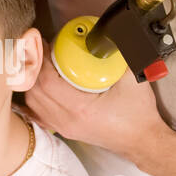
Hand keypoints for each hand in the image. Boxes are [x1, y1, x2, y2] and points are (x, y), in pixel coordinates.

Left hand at [22, 50, 166, 159]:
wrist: (142, 140)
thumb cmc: (138, 115)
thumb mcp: (132, 79)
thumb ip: (118, 55)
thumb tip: (108, 35)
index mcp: (81, 109)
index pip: (47, 82)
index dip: (40, 60)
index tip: (42, 44)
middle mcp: (68, 120)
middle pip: (35, 91)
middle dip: (34, 67)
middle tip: (40, 50)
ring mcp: (64, 127)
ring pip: (34, 103)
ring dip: (33, 81)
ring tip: (41, 64)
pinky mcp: (65, 129)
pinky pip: (39, 114)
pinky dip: (36, 98)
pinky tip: (38, 87)